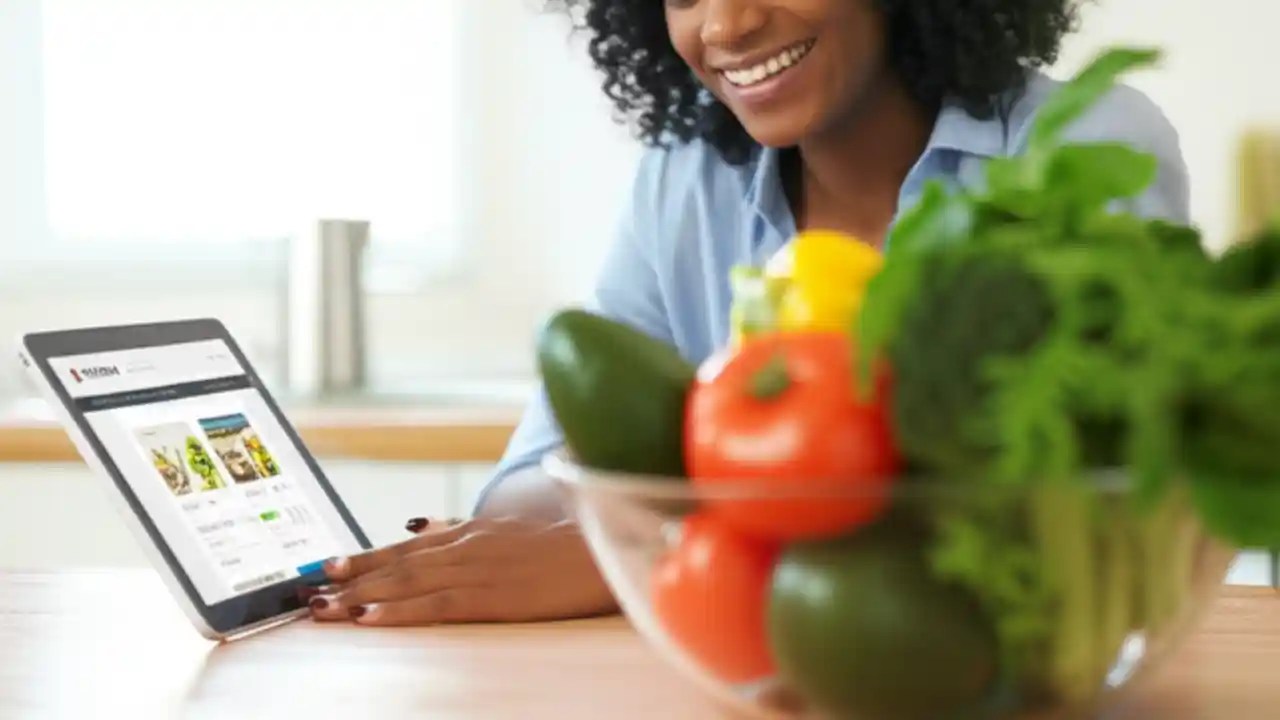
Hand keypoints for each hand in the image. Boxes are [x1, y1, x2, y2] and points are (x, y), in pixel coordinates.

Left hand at [306, 517, 618, 625]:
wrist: (606, 551)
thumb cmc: (561, 544)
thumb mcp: (504, 529)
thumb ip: (457, 527)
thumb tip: (415, 525)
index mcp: (470, 532)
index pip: (405, 548)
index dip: (363, 558)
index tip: (325, 567)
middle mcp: (466, 547)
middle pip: (398, 566)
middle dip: (350, 580)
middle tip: (308, 594)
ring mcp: (479, 570)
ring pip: (409, 585)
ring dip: (363, 597)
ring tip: (325, 610)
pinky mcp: (495, 596)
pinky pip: (438, 605)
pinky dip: (402, 612)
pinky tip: (372, 620)